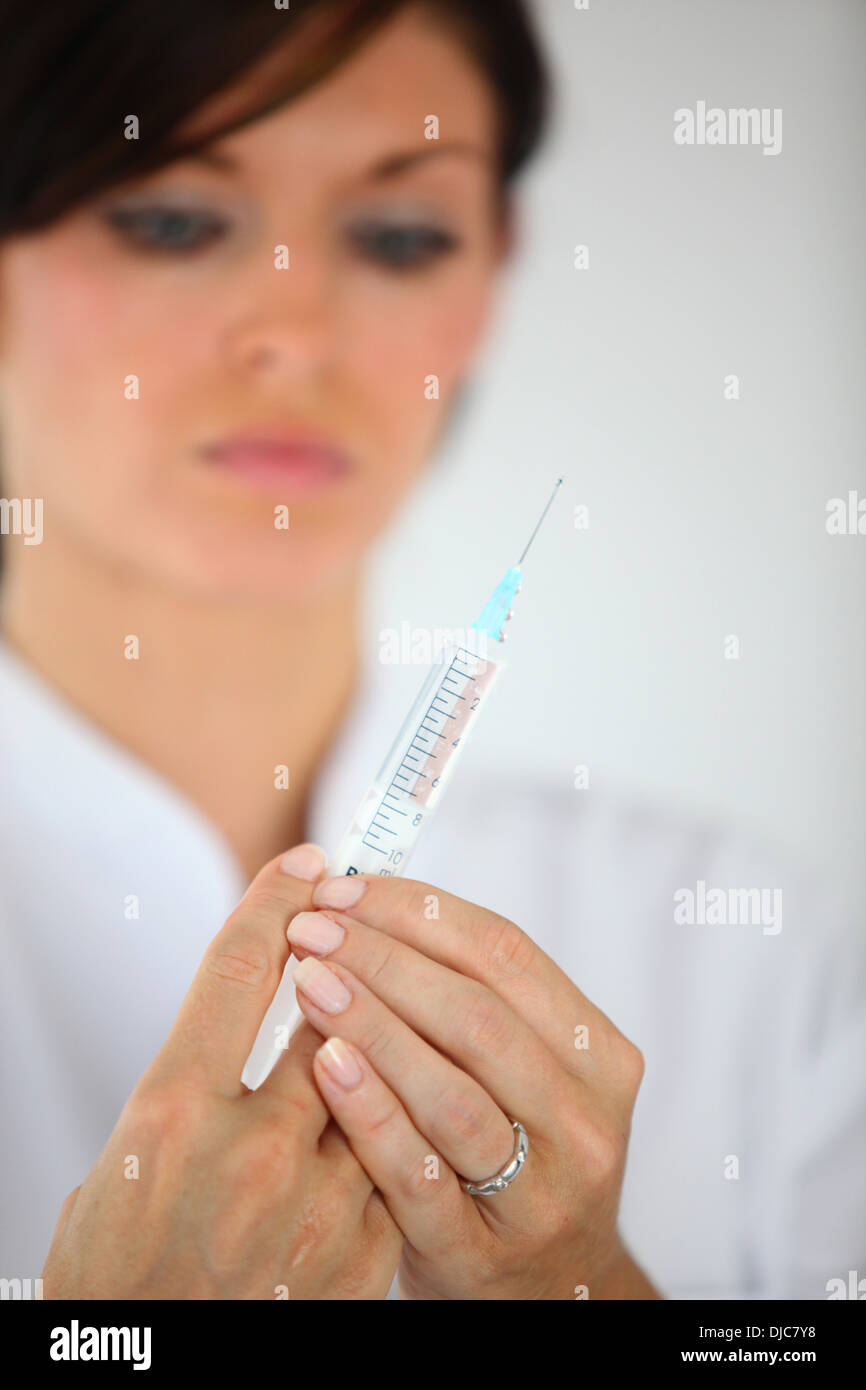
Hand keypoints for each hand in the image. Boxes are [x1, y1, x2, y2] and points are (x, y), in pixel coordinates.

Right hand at [41, 847, 401, 1299]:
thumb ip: (189, 1084)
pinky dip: (392, 1124)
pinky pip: (396, 1153)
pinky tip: (395, 1111)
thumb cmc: (120, 1272)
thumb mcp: (130, 1156)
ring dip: (384, 1041)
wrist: (159, 1377)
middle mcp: (248, 1147)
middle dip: (351, 967)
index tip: (308, 864)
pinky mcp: (361, 1250)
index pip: (240, 970)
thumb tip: (242, 1020)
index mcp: (173, 1111)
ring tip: (388, 1009)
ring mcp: (313, 1201)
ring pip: (377, 1077)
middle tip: (360, 930)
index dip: (278, 901)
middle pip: (332, 1012)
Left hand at [285, 872, 658, 1300]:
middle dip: (384, 957)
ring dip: (374, 1024)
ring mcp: (541, 1192)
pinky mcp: (482, 1251)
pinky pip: (421, 1173)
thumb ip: (470, 997)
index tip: (343, 888)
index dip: (418, 911)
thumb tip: (365, 901)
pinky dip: (371, 1113)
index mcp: (597, 1053)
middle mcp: (584, 1120)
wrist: (547, 1290)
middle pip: (477, 1015)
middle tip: (311, 927)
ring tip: (309, 980)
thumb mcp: (525, 1071)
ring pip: (454, 1091)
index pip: (505, 953)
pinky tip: (323, 1065)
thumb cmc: (514, 1151)